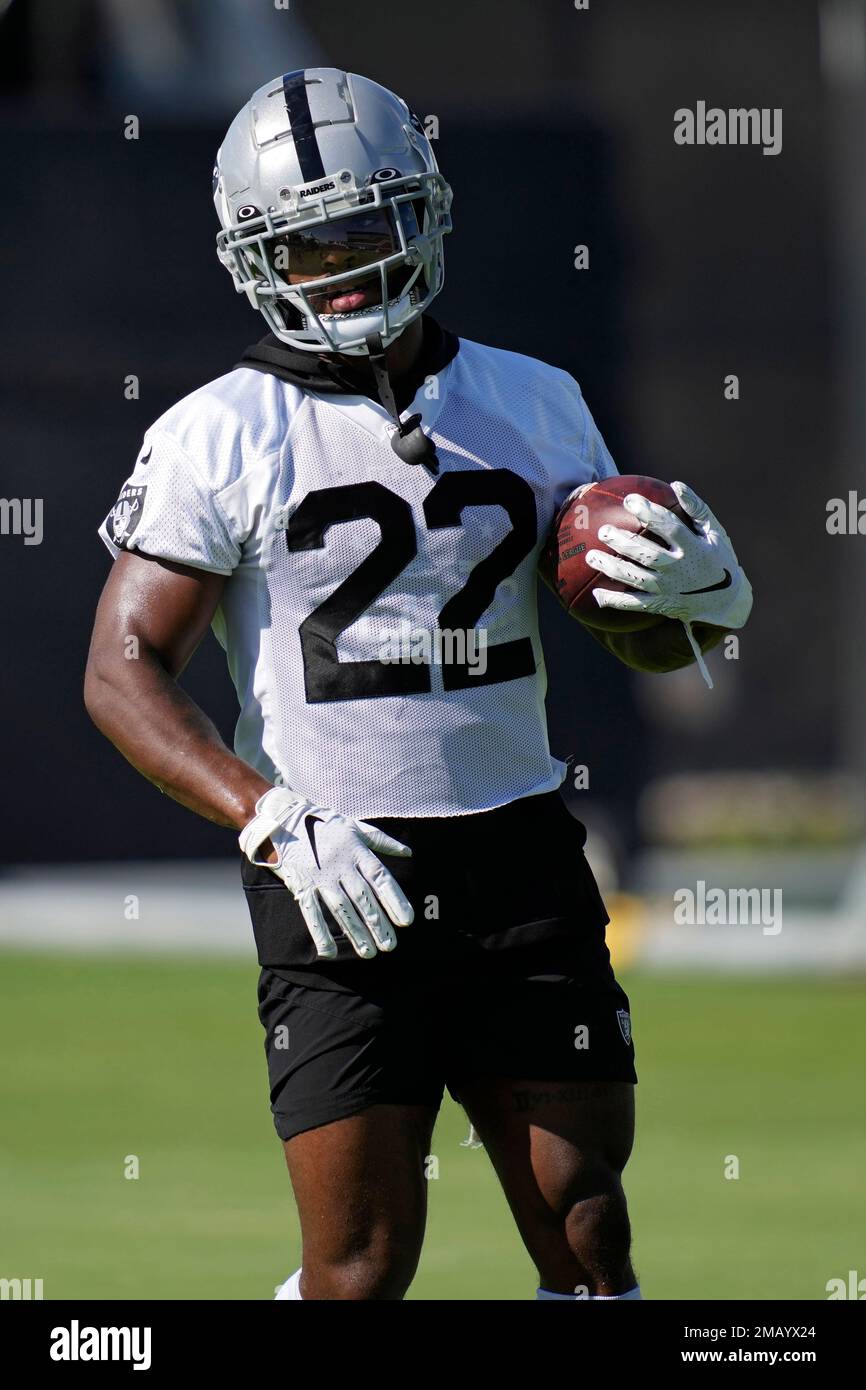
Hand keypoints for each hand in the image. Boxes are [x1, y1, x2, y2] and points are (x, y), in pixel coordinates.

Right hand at [239, 786, 413, 960]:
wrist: (283, 819)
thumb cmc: (323, 823)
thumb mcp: (354, 826)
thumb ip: (382, 841)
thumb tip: (408, 852)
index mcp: (355, 850)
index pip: (380, 878)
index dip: (394, 900)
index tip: (406, 921)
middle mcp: (340, 865)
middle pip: (363, 898)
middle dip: (377, 923)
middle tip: (390, 945)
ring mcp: (319, 876)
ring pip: (341, 908)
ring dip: (355, 932)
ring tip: (369, 953)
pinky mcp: (301, 885)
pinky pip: (311, 913)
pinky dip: (320, 933)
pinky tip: (330, 952)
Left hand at [586, 481, 752, 629]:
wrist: (727, 601)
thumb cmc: (719, 559)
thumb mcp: (715, 533)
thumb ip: (697, 509)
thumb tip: (676, 484)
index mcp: (693, 548)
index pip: (669, 527)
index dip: (649, 513)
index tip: (629, 500)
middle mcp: (680, 569)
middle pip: (647, 554)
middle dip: (623, 542)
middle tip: (602, 531)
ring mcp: (669, 589)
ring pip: (636, 578)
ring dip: (612, 568)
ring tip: (591, 557)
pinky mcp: (662, 605)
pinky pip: (636, 604)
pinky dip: (616, 601)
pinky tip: (596, 594)